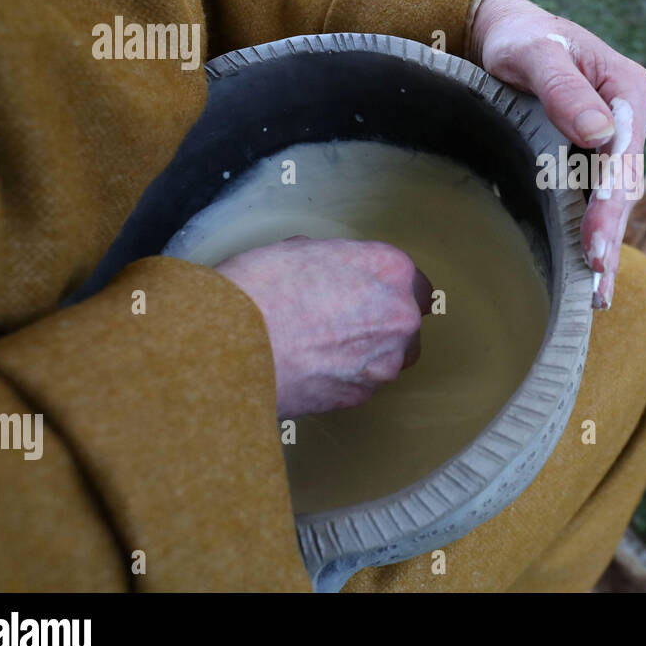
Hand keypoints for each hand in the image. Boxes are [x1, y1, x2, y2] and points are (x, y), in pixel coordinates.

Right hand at [214, 236, 431, 418]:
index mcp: (390, 271)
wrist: (229, 348)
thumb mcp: (301, 250)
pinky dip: (344, 378)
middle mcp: (400, 317)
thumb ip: (338, 262)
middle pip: (408, 324)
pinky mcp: (360, 395)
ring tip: (323, 346)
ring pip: (390, 358)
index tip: (373, 294)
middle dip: (384, 323)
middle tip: (343, 320)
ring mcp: (383, 362)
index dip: (392, 289)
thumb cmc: (259, 290)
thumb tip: (335, 271)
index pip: (416, 283)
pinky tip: (312, 367)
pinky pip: (362, 383)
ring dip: (367, 353)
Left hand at [470, 0, 645, 308]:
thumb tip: (599, 134)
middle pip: (621, 185)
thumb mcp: (535, 53)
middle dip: (609, 236)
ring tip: (595, 295)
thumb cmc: (519, 37)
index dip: (609, 204)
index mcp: (629, 90)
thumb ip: (564, 88)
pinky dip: (592, 233)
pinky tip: (587, 272)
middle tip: (596, 285)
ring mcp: (614, 139)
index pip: (622, 157)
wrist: (504, 33)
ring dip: (605, 245)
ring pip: (612, 199)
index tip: (596, 243)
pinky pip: (595, 197)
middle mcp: (630, 118)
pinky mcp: (593, 155)